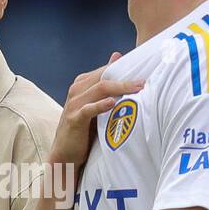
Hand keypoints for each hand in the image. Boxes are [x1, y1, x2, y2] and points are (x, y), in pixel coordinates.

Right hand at [49, 52, 140, 167]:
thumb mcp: (94, 103)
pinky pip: (88, 109)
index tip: (142, 71)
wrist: (64, 153)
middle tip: (143, 82)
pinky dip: (100, 105)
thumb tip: (117, 56)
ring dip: (119, 88)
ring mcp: (74, 104)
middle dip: (125, 79)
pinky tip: (112, 103)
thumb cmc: (83, 128)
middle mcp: (76, 91)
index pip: (103, 71)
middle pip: (102, 78)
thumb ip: (104, 82)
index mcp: (81, 84)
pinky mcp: (74, 119)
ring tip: (136, 89)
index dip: (122, 70)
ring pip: (98, 89)